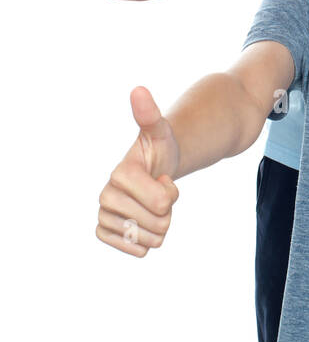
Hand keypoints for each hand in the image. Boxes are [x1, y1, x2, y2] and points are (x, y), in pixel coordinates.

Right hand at [96, 87, 180, 256]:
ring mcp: (104, 216)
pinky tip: (142, 224)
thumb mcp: (160, 131)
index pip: (162, 203)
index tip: (162, 178)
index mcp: (119, 174)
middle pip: (158, 224)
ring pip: (150, 241)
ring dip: (159, 227)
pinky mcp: (105, 233)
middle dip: (167, 212)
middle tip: (158, 193)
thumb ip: (149, 114)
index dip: (171, 193)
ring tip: (151, 207)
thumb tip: (138, 90)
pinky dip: (146, 243)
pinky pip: (135, 251)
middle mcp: (105, 196)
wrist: (152, 167)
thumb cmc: (159, 148)